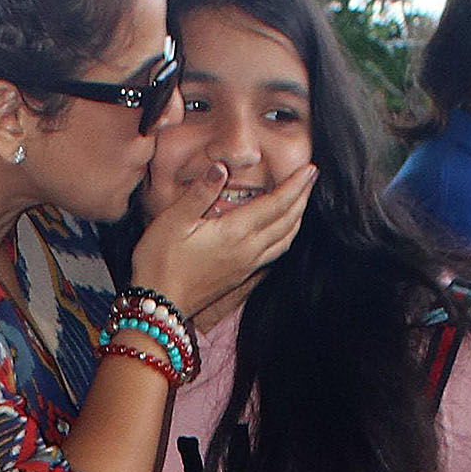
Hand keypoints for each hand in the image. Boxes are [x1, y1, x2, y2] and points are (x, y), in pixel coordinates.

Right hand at [130, 160, 316, 319]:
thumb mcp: (173, 220)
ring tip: (301, 200)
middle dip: (302, 198)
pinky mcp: (241, 276)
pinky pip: (274, 253)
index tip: (310, 169)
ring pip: (285, 240)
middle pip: (287, 222)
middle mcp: (248, 250)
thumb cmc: (160, 261)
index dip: (295, 185)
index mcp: (235, 233)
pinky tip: (282, 230)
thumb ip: (201, 192)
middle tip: (311, 177)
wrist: (159, 304)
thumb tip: (221, 167)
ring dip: (297, 218)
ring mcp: (246, 266)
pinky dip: (285, 236)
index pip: (276, 204)